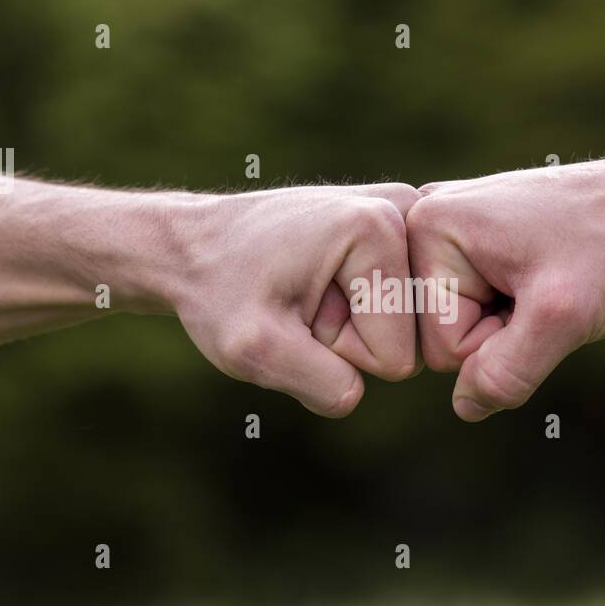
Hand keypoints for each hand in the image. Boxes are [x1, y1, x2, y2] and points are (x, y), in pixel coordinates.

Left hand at [161, 183, 420, 416]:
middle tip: (299, 303)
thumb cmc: (218, 291)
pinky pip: (400, 306)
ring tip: (304, 292)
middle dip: (349, 338)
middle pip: (410, 340)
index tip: (297, 311)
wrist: (194, 246)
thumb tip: (358, 393)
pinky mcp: (399, 230)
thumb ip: (320, 384)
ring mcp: (406, 217)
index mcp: (379, 229)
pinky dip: (358, 307)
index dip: (337, 349)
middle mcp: (406, 212)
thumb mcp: (255, 350)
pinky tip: (319, 280)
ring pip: (406, 325)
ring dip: (351, 325)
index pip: (396, 355)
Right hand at [406, 154, 604, 420]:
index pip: (440, 347)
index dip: (499, 341)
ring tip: (548, 278)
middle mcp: (423, 221)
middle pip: (440, 338)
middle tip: (546, 287)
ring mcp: (448, 229)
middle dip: (499, 330)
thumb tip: (465, 407)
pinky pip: (477, 306)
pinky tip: (543, 275)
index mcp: (427, 227)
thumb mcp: (561, 319)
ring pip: (462, 327)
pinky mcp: (471, 240)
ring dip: (509, 320)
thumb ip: (505, 372)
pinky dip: (514, 305)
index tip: (541, 295)